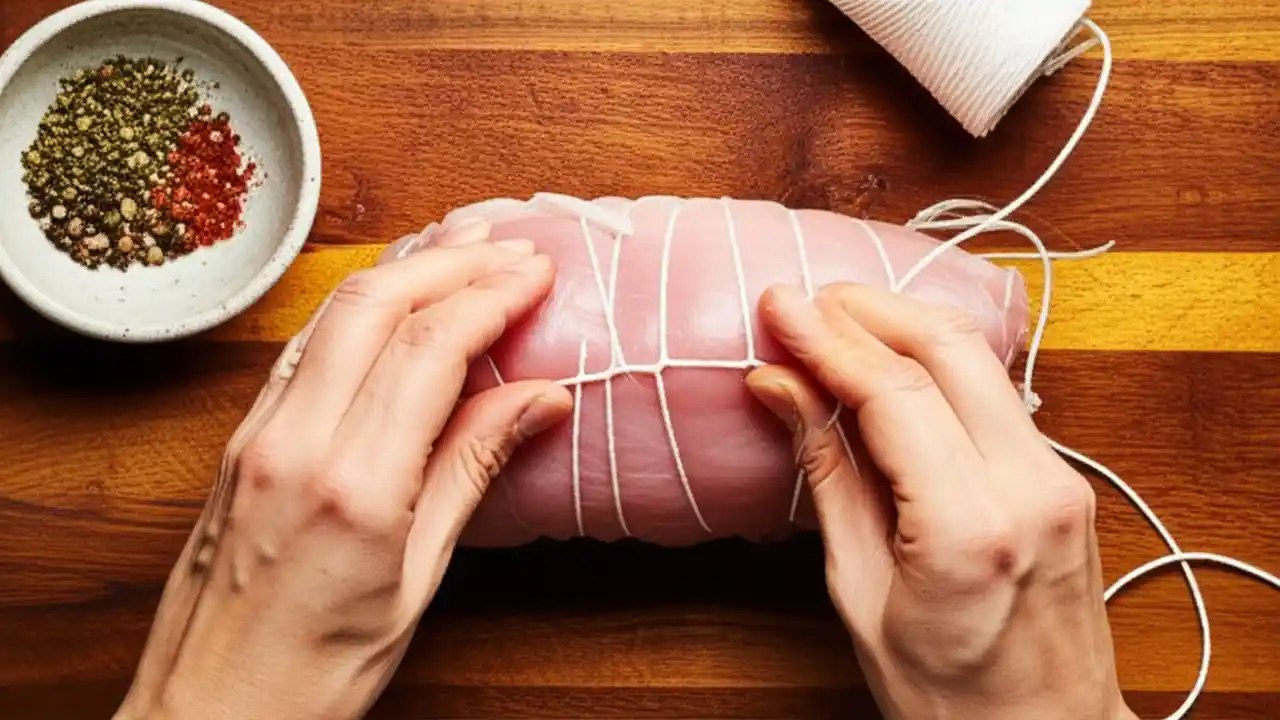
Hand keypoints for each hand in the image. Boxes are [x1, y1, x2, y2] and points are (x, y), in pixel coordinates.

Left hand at [114, 221, 572, 719]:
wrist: (208, 715)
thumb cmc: (313, 673)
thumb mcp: (416, 582)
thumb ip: (472, 472)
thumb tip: (539, 400)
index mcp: (353, 488)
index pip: (429, 349)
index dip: (490, 296)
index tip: (536, 274)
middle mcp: (294, 444)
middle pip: (376, 305)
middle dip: (451, 261)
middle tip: (510, 247)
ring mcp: (255, 435)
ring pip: (331, 312)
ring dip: (401, 268)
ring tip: (460, 247)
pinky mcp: (238, 440)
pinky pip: (302, 346)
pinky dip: (356, 305)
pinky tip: (391, 296)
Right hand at [746, 283, 1136, 719]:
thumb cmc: (948, 698)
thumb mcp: (861, 593)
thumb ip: (828, 476)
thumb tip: (781, 388)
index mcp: (974, 529)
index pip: (896, 392)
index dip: (828, 340)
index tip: (777, 306)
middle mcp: (1033, 488)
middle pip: (949, 348)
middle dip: (868, 309)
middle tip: (802, 302)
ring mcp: (1061, 478)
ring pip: (979, 359)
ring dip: (902, 326)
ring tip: (833, 322)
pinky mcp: (1063, 477)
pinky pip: (995, 392)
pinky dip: (935, 363)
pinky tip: (887, 364)